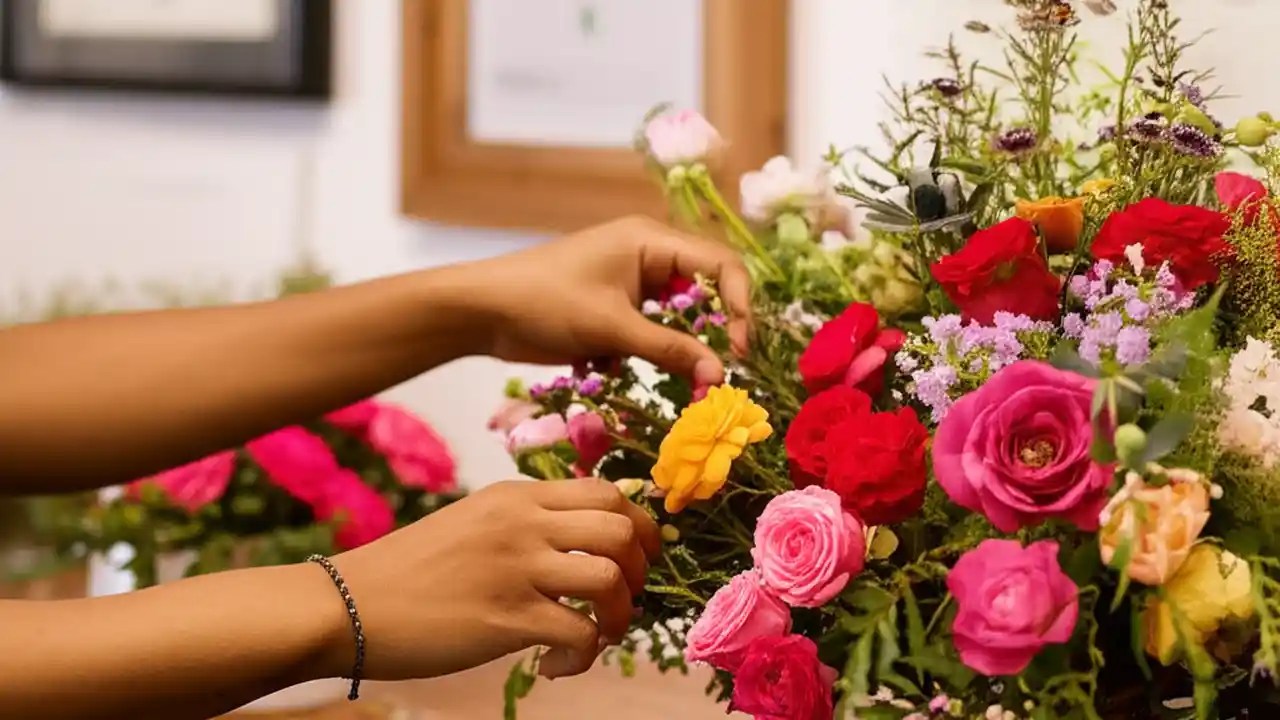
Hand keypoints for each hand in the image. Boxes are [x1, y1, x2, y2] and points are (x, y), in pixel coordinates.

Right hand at [326, 478, 660, 681]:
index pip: (606, 492)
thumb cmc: (407, 570)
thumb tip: (579, 543)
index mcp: (516, 496)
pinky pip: (581, 634)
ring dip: (620, 614)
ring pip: (610, 578)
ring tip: (598, 634)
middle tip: (624, 598)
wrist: (348, 604)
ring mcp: (516, 569)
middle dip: (640, 568)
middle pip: (620, 527)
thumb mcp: (472, 521)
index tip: (636, 557)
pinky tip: (554, 666)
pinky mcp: (507, 618)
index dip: (638, 526)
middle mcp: (522, 523)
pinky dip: (584, 657)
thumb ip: (523, 522)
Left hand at [461, 216, 752, 387]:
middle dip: (712, 334)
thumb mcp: (611, 328)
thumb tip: (720, 375)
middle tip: (715, 374)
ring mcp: (630, 282)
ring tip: (676, 383)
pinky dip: (642, 353)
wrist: (481, 312)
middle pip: (705, 292)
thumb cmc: (544, 302)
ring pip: (676, 318)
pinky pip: (649, 331)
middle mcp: (647, 255)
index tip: (739, 351)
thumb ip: (669, 350)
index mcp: (651, 241)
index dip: (740, 305)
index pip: (721, 265)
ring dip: (675, 350)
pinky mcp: (613, 308)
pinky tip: (608, 367)